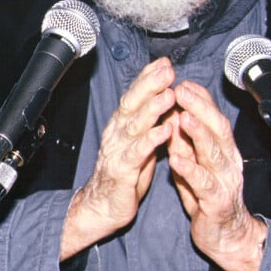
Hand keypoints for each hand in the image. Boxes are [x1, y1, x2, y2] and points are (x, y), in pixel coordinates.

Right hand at [61, 57, 177, 259]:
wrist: (101, 208)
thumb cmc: (123, 176)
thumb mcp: (138, 145)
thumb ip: (149, 124)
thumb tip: (165, 100)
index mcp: (120, 127)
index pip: (134, 97)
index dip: (148, 79)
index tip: (164, 63)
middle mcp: (116, 135)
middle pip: (132, 104)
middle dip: (150, 85)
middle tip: (167, 71)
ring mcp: (117, 152)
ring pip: (134, 125)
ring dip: (152, 109)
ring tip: (169, 95)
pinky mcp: (122, 171)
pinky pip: (137, 153)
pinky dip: (152, 140)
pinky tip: (166, 130)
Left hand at [167, 80, 267, 270]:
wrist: (225, 236)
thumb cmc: (208, 197)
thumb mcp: (194, 164)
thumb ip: (185, 143)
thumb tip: (174, 116)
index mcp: (222, 150)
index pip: (213, 118)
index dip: (199, 99)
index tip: (183, 82)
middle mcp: (227, 162)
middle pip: (217, 129)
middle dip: (200, 107)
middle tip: (181, 89)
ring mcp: (224, 181)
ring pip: (214, 153)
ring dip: (198, 133)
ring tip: (183, 117)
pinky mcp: (216, 202)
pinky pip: (204, 184)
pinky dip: (191, 171)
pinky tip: (178, 161)